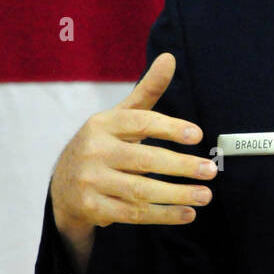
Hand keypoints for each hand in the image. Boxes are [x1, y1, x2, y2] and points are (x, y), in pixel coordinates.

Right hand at [50, 52, 217, 246]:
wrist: (63, 186)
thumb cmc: (103, 145)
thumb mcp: (120, 116)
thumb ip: (147, 91)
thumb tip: (170, 57)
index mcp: (102, 124)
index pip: (140, 123)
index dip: (169, 127)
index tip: (197, 135)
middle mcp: (94, 151)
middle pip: (144, 160)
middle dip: (181, 166)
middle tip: (210, 170)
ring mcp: (91, 181)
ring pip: (141, 190)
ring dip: (176, 195)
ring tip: (205, 195)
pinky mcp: (91, 207)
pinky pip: (133, 214)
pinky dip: (163, 215)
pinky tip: (188, 214)